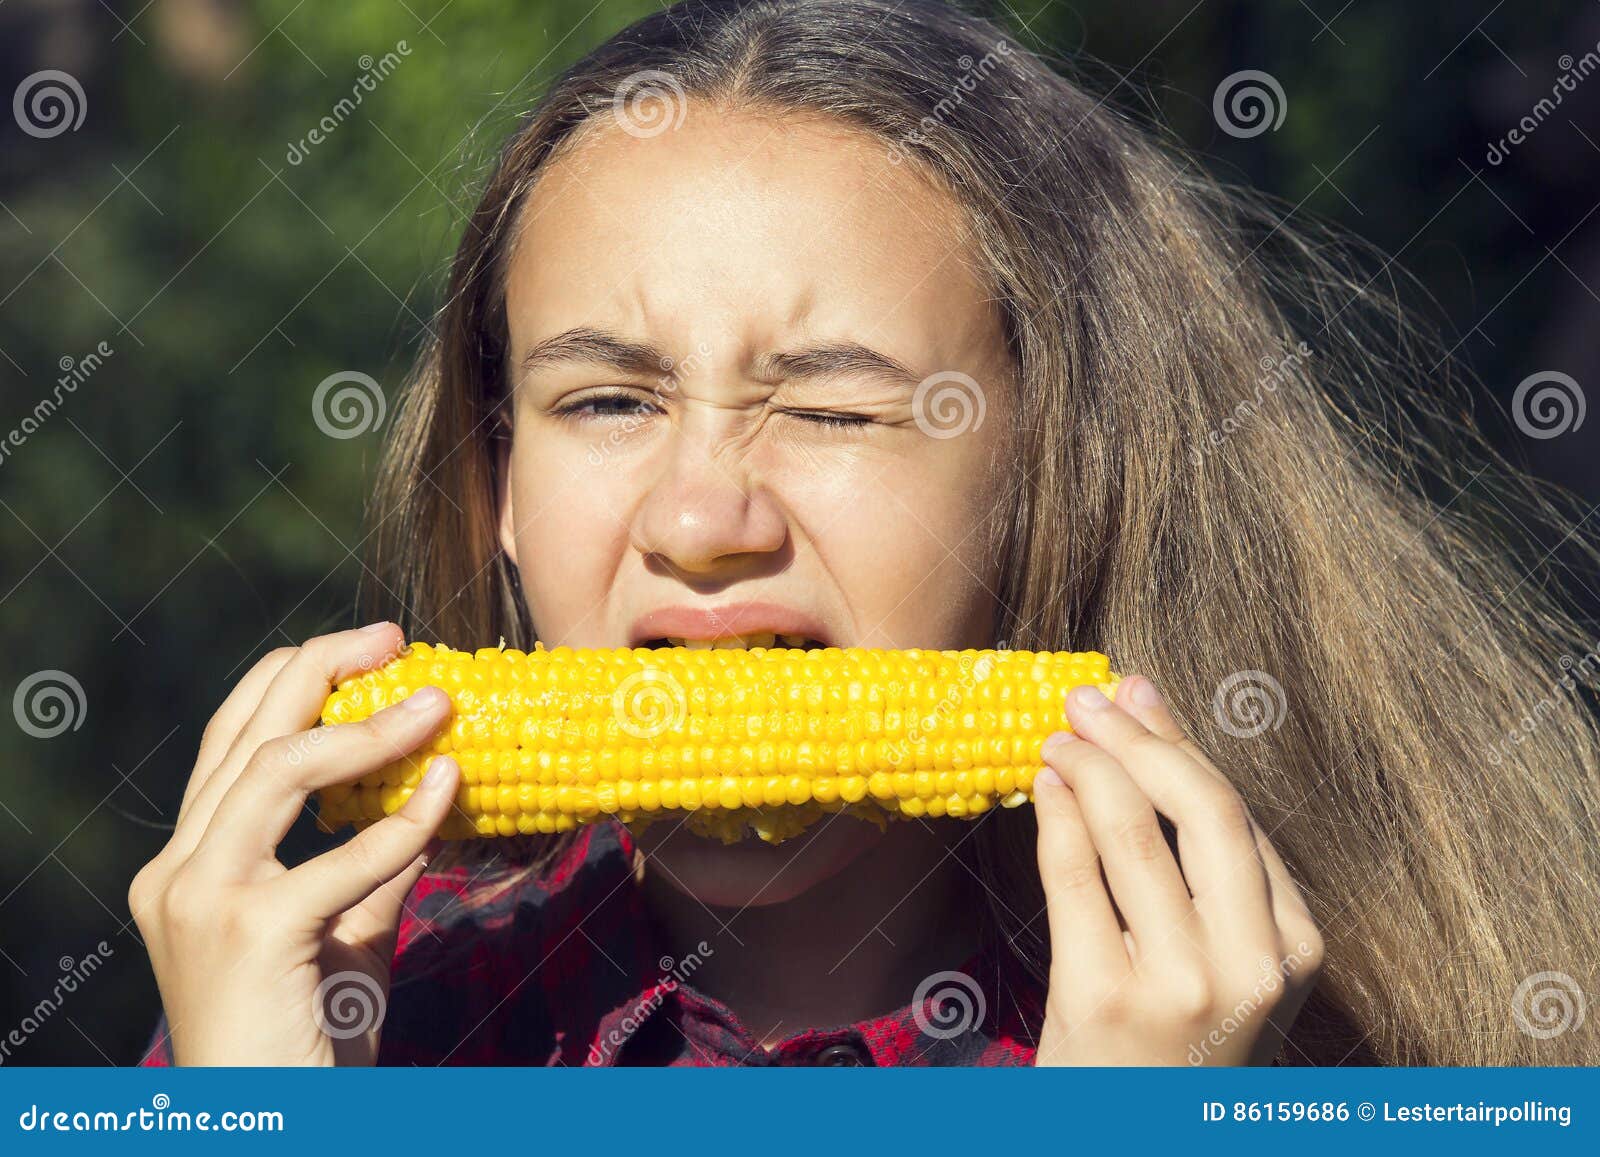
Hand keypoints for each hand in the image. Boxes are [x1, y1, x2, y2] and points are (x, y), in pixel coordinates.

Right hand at [128, 624, 459, 1065]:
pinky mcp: (247, 937)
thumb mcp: (342, 934)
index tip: (368, 645)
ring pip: (276, 774)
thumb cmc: (305, 1040)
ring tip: (437, 701)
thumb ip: (372, 867)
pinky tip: (448, 789)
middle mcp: (177, 873)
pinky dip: (402, 821)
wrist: (269, 1134)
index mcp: (187, 866)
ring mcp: (202, 902)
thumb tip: (431, 797)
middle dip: (319, 669)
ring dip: (366, 729)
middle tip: (393, 635)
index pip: (230, 743)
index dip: (295, 680)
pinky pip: (339, 860)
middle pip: (245, 736)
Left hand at [1033, 676, 1322, 1065]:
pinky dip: (1055, 817)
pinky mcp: (1104, 1000)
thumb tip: (1147, 708)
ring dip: (1088, 766)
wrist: (1134, 1139)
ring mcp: (1181, 986)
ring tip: (1057, 737)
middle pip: (1202, 810)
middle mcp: (1251, 967)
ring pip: (1133, 835)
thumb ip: (1199, 855)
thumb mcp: (1218, 959)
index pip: (1236, 815)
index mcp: (1295, 949)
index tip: (1135, 694)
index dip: (1177, 743)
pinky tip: (1044, 785)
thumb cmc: (1171, 1044)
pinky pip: (1075, 878)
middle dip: (1139, 738)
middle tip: (1088, 698)